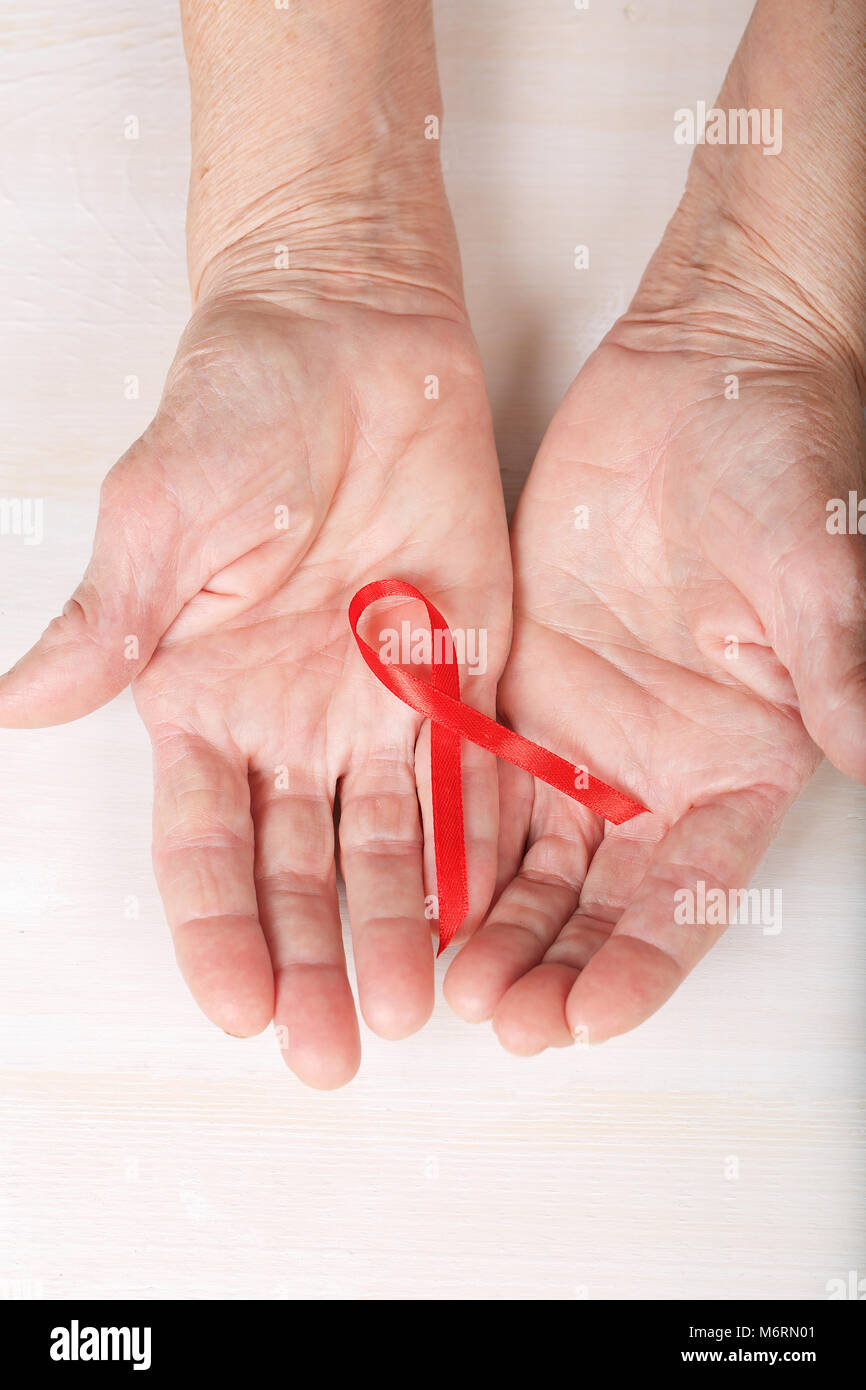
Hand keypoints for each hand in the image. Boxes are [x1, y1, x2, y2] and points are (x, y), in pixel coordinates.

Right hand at [0, 277, 510, 1087]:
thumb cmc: (236, 414)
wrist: (349, 341)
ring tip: (412, 1012)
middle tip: (333, 1052)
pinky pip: (472, 773)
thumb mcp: (157, 521)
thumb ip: (110, 626)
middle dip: (313, 962)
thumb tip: (17, 705)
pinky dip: (477, 842)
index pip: (205, 846)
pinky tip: (482, 915)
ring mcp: (378, 704)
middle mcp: (290, 723)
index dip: (217, 929)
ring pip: (389, 843)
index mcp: (204, 703)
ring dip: (395, 929)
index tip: (235, 1007)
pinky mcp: (460, 672)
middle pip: (301, 870)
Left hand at [445, 223, 865, 1052]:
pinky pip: (474, 776)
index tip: (595, 1016)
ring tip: (450, 987)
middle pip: (604, 896)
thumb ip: (834, 666)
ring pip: (533, 856)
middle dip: (558, 962)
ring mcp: (581, 730)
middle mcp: (656, 765)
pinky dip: (448, 837)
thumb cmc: (781, 463)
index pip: (692, 890)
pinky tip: (411, 887)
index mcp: (735, 761)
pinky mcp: (517, 682)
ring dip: (497, 924)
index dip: (647, 958)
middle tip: (505, 1020)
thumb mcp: (815, 571)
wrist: (701, 379)